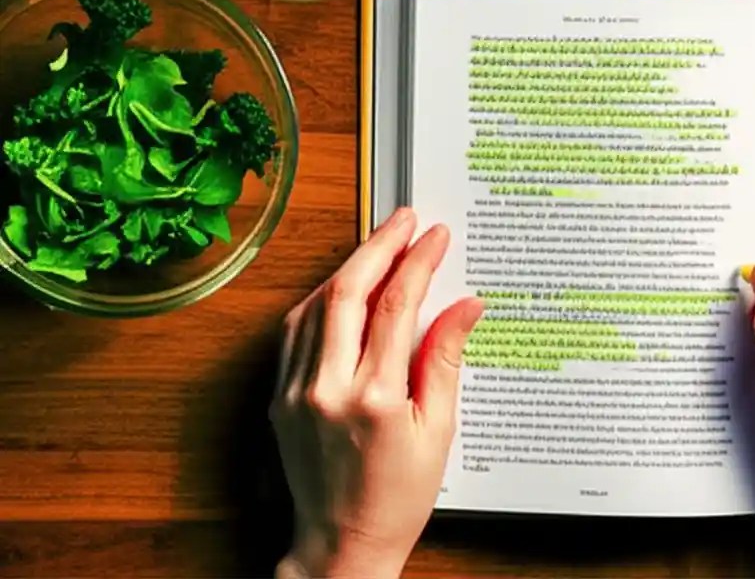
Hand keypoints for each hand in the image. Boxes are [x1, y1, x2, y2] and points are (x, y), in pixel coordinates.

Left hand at [270, 208, 483, 578]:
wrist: (343, 543)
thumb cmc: (398, 497)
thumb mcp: (439, 429)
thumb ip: (446, 359)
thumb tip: (466, 305)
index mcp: (374, 397)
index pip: (396, 306)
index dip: (418, 262)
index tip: (436, 237)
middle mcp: (327, 388)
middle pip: (349, 292)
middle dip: (379, 246)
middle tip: (405, 219)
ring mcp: (296, 391)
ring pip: (315, 304)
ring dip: (348, 267)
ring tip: (379, 244)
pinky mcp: (280, 397)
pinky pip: (295, 331)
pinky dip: (320, 299)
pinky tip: (343, 285)